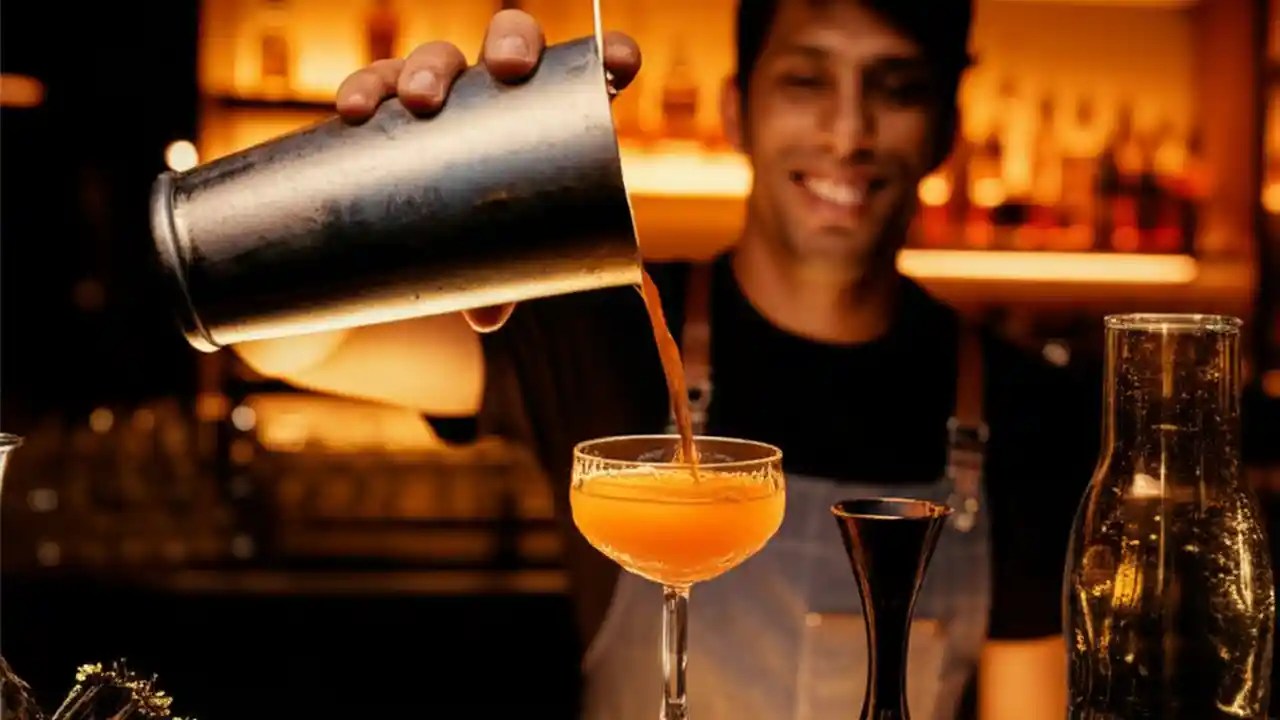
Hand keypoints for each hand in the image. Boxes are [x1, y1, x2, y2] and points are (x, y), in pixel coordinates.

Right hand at [333, 9, 641, 332]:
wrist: (417, 226)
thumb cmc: (482, 233)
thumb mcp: (500, 256)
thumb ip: (501, 280)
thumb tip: (487, 320)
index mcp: (549, 112)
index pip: (591, 68)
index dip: (610, 56)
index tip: (620, 65)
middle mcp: (498, 89)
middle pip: (511, 38)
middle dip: (511, 43)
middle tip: (509, 71)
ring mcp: (446, 90)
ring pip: (440, 56)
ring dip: (428, 67)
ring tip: (418, 101)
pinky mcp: (391, 101)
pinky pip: (377, 82)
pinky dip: (365, 88)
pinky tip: (353, 109)